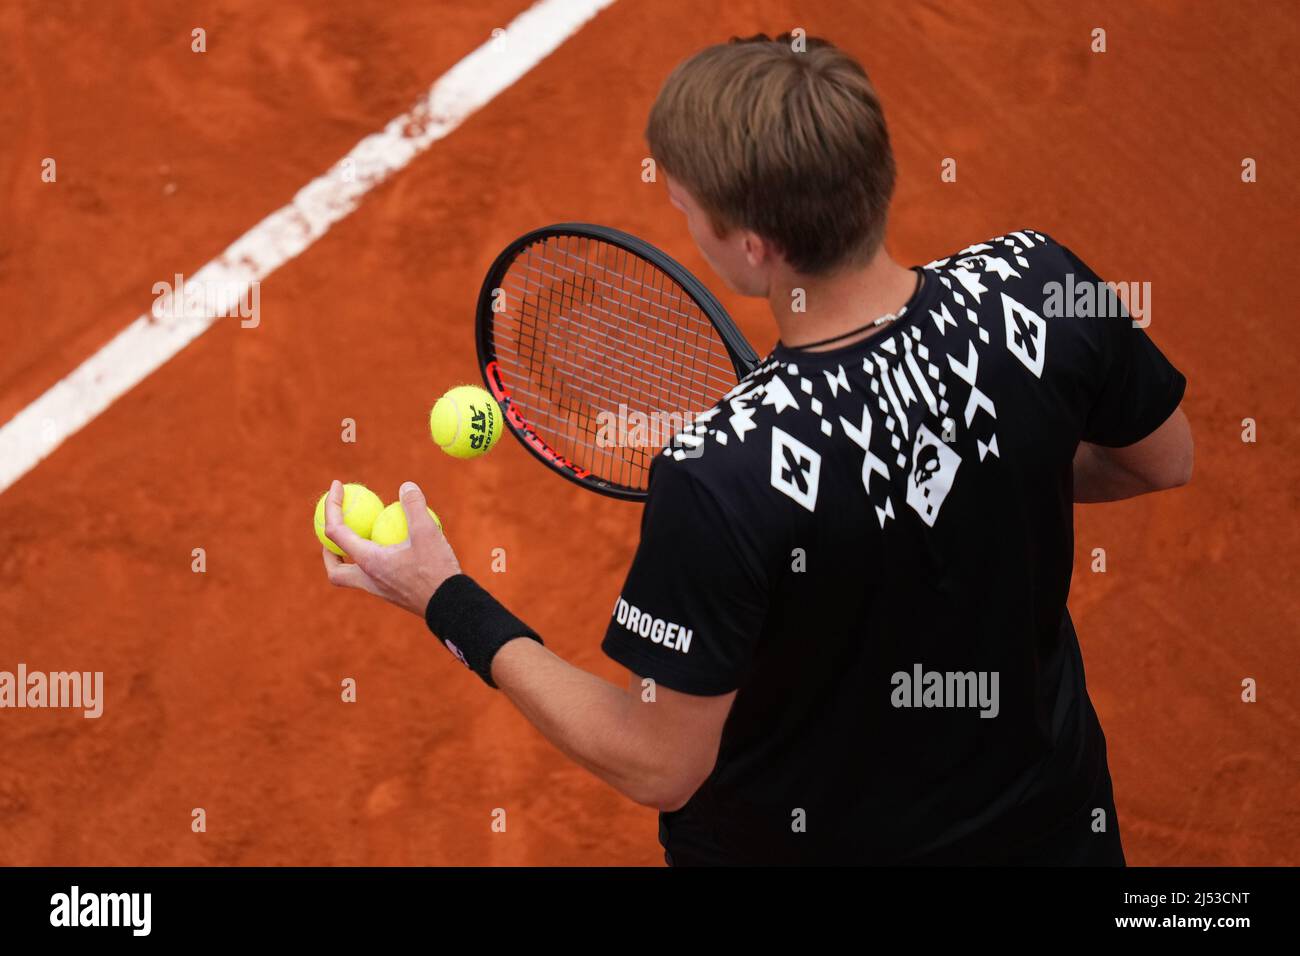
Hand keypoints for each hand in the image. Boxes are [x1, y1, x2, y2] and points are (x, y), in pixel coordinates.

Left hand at [320, 480, 461, 615]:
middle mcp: (368, 579)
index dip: (331, 506)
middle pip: (335, 570)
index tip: (337, 486)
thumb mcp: (428, 532)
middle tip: (337, 529)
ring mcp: (380, 590)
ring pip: (352, 577)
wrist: (450, 606)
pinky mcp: (393, 594)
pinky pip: (373, 577)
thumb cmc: (436, 570)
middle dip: (328, 550)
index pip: (335, 532)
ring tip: (362, 537)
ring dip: (348, 557)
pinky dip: (373, 560)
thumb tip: (405, 486)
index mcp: (369, 562)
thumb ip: (414, 506)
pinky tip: (392, 547)